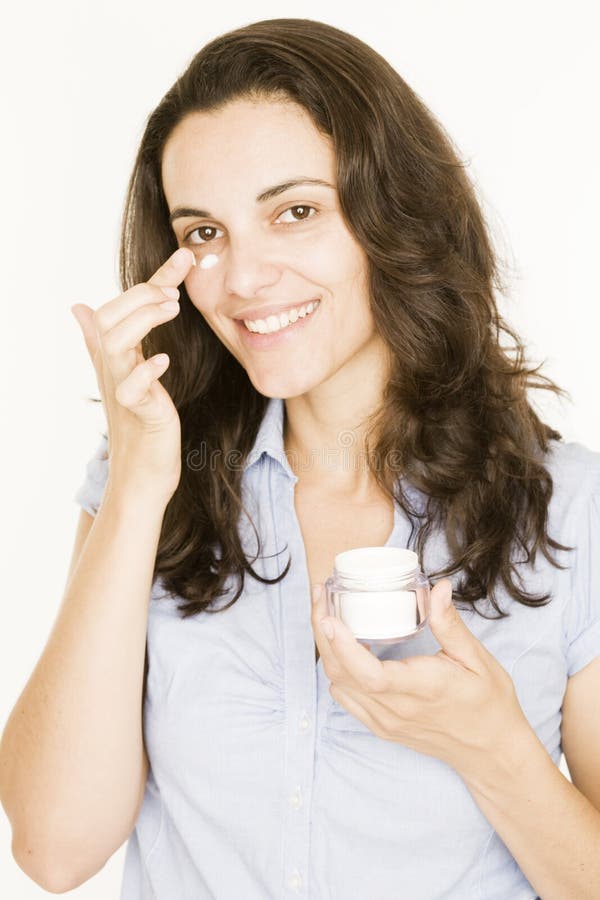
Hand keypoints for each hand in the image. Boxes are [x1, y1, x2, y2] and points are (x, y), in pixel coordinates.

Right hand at [70, 247, 195, 502]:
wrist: (143, 474)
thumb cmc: (140, 423)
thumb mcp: (130, 374)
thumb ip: (117, 339)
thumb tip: (77, 306)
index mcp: (116, 355)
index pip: (127, 306)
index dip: (155, 278)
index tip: (186, 255)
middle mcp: (113, 368)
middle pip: (108, 317)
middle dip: (140, 296)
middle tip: (173, 294)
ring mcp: (122, 389)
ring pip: (115, 345)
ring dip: (142, 321)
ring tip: (171, 310)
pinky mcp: (137, 414)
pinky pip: (131, 390)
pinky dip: (144, 372)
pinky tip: (162, 361)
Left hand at [311, 579, 530, 773]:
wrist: (490, 752)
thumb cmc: (488, 703)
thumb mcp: (477, 659)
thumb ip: (451, 625)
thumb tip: (437, 588)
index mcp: (422, 689)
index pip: (370, 674)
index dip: (343, 646)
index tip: (329, 617)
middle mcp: (397, 709)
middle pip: (343, 674)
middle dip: (323, 633)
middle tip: (321, 597)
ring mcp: (386, 722)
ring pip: (339, 685)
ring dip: (327, 650)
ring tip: (327, 614)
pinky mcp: (382, 727)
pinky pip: (347, 698)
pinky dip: (337, 670)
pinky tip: (343, 646)